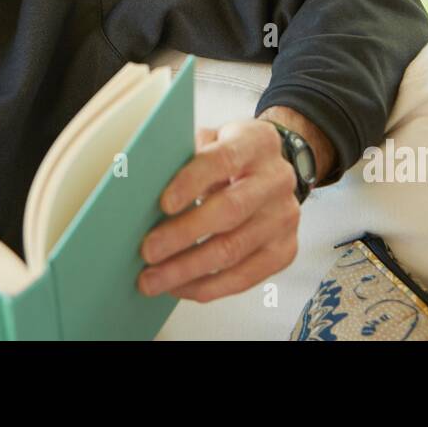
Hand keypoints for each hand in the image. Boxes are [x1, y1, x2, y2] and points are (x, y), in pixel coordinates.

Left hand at [136, 118, 299, 302]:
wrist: (272, 170)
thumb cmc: (230, 156)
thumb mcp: (211, 140)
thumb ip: (185, 156)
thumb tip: (143, 186)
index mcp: (256, 143)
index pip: (223, 160)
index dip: (191, 182)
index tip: (162, 204)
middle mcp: (277, 179)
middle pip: (230, 210)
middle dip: (183, 234)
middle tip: (148, 251)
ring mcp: (284, 217)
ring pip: (234, 250)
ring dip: (188, 270)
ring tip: (154, 278)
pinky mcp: (284, 250)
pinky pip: (244, 277)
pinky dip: (207, 286)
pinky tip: (179, 287)